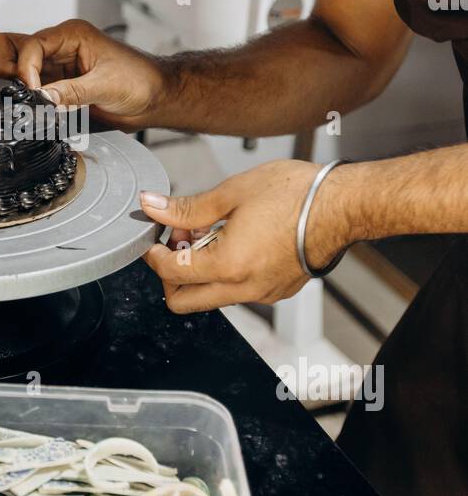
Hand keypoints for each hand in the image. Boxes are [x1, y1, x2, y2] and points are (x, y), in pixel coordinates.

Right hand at [0, 19, 170, 129]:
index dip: (25, 69)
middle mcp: (58, 48)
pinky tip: (40, 113)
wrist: (156, 98)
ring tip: (29, 105)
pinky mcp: (57, 88)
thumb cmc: (141, 80)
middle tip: (20, 93)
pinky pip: (31, 91)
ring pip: (16, 69)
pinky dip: (28, 102)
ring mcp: (55, 68)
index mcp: (70, 35)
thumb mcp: (106, 85)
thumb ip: (72, 92)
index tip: (33, 92)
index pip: (30, 45)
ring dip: (16, 87)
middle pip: (11, 48)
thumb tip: (42, 99)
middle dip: (8, 70)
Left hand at [139, 160, 350, 313]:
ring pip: (211, 297)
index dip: (155, 254)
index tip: (157, 236)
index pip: (171, 274)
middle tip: (180, 240)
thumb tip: (153, 207)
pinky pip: (237, 292)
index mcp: (228, 265)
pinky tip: (233, 241)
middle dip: (170, 274)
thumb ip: (187, 208)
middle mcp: (244, 289)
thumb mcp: (232, 193)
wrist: (342, 206)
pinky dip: (224, 273)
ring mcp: (262, 294)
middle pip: (184, 302)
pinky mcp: (276, 291)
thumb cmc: (297, 195)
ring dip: (198, 272)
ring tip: (210, 233)